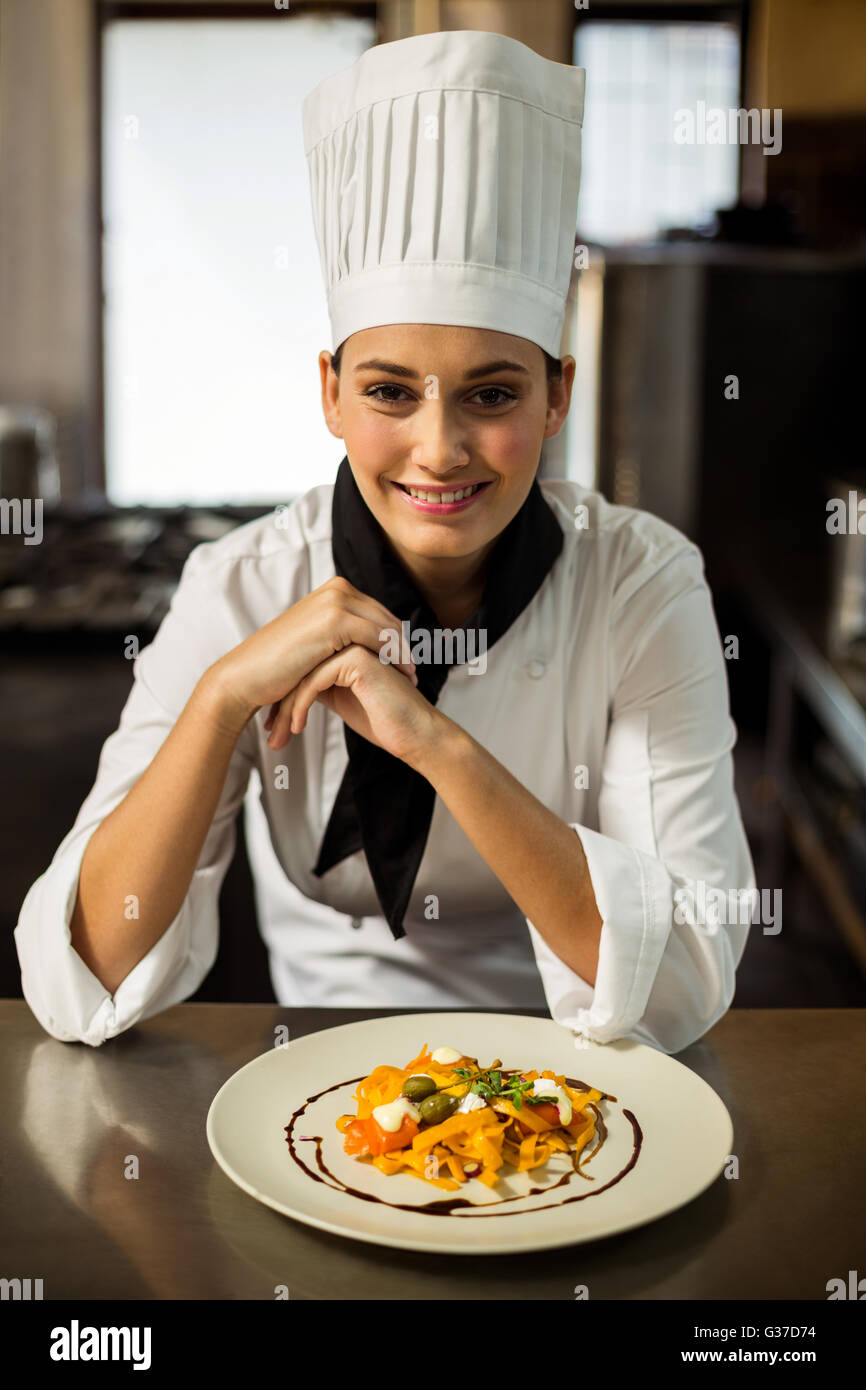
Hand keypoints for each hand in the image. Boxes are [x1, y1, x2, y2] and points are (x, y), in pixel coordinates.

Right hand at [204, 576, 416, 737]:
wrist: (246, 676)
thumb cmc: (279, 667)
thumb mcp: (316, 642)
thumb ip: (342, 635)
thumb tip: (372, 644)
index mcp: (334, 589)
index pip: (380, 612)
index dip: (397, 638)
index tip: (408, 663)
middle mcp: (338, 588)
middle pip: (388, 617)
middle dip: (404, 645)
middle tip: (414, 673)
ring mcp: (336, 600)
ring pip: (388, 626)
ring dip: (403, 653)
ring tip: (410, 679)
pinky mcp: (335, 619)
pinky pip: (379, 637)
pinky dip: (393, 656)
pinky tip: (399, 676)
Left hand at [264, 643, 441, 767]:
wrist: (415, 734)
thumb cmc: (383, 721)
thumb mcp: (341, 699)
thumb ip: (321, 684)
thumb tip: (288, 688)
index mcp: (348, 647)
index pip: (304, 668)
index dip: (284, 698)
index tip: (271, 726)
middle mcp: (350, 641)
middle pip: (301, 670)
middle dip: (281, 705)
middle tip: (269, 735)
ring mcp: (355, 645)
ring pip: (304, 675)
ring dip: (286, 710)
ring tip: (277, 739)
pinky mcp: (357, 658)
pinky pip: (315, 681)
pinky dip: (300, 707)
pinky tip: (296, 728)